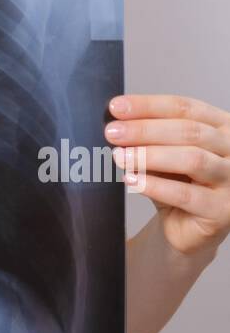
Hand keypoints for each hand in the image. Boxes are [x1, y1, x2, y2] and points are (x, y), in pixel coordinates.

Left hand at [105, 94, 229, 259]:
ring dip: (149, 156)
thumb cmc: (180, 182)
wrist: (189, 227)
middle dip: (145, 130)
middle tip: (113, 132)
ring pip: (191, 159)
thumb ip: (151, 136)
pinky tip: (132, 180)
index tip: (117, 107)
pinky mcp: (223, 210)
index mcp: (222, 126)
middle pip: (188, 131)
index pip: (185, 108)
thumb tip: (119, 122)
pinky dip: (155, 186)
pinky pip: (186, 195)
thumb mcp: (165, 153)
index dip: (148, 105)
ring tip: (120, 156)